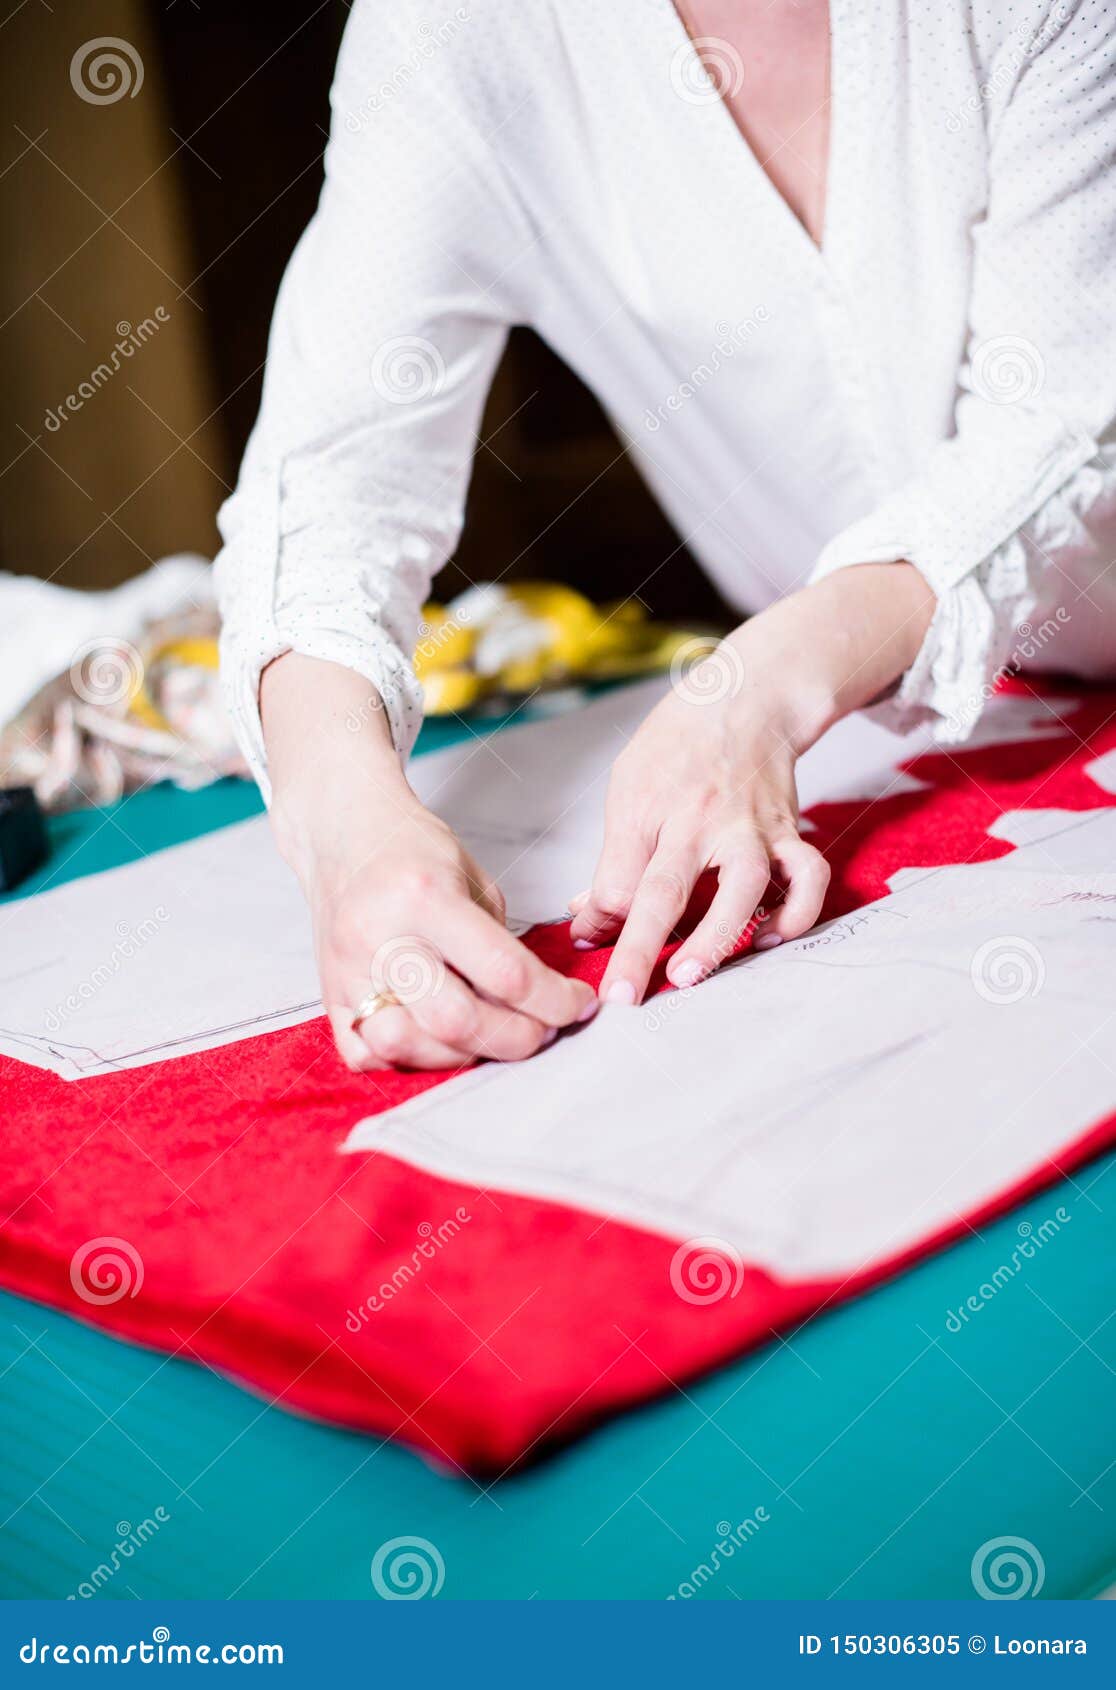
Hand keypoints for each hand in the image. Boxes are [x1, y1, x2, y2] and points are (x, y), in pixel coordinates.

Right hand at [306, 805, 597, 1069]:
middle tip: (542, 1031)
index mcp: (424, 896)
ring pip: (407, 1046)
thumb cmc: (413, 851)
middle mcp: (379, 937)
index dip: (554, 1000)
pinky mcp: (329, 995)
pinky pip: (367, 1055)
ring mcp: (347, 971)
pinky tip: (438, 1039)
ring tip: (489, 1036)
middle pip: (456, 1020)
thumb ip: (500, 944)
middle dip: (515, 1038)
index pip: (504, 972)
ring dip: (462, 1054)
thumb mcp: (473, 879)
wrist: (342, 833)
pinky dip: (411, 1059)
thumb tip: (537, 1006)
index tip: (578, 1005)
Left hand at [568, 655, 828, 1003]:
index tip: (590, 948)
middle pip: (666, 889)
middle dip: (640, 947)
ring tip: (692, 976)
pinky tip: (770, 939)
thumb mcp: (627, 788)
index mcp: (648, 809)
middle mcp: (698, 820)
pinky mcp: (789, 831)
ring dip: (718, 935)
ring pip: (744, 886)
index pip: (616, 879)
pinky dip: (796, 913)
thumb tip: (590, 922)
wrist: (747, 697)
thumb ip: (613, 861)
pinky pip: (807, 877)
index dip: (599, 923)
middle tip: (624, 996)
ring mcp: (749, 827)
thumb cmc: (678, 747)